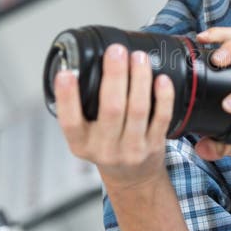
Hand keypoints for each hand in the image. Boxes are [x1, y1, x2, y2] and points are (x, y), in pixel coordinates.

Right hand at [54, 43, 174, 191]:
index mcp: (81, 144)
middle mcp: (105, 148)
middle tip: (116, 51)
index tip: (66, 73)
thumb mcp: (85, 136)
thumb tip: (79, 64)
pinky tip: (162, 78)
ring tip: (138, 57)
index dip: (67, 97)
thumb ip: (81, 109)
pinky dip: (164, 97)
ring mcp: (132, 149)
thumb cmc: (106, 148)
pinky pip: (162, 117)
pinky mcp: (155, 145)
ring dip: (140, 80)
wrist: (132, 179)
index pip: (70, 121)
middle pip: (111, 109)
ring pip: (139, 110)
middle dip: (115, 76)